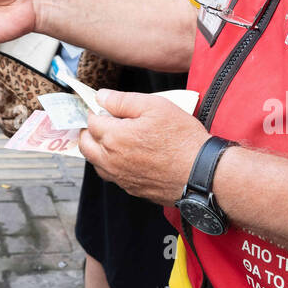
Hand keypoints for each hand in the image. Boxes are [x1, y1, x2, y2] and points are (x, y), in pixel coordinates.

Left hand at [80, 89, 209, 205]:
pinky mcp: (133, 189)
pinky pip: (113, 176)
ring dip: (98, 150)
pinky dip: (112, 165)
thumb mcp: (155, 106)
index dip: (96, 111)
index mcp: (114, 137)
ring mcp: (121, 178)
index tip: (103, 107)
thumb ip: (123, 100)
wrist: (201, 173)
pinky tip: (126, 157)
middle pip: (86, 145)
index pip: (91, 121)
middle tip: (101, 122)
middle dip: (89, 132)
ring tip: (112, 139)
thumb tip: (101, 97)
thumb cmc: (181, 138)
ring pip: (97, 164)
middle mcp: (112, 160)